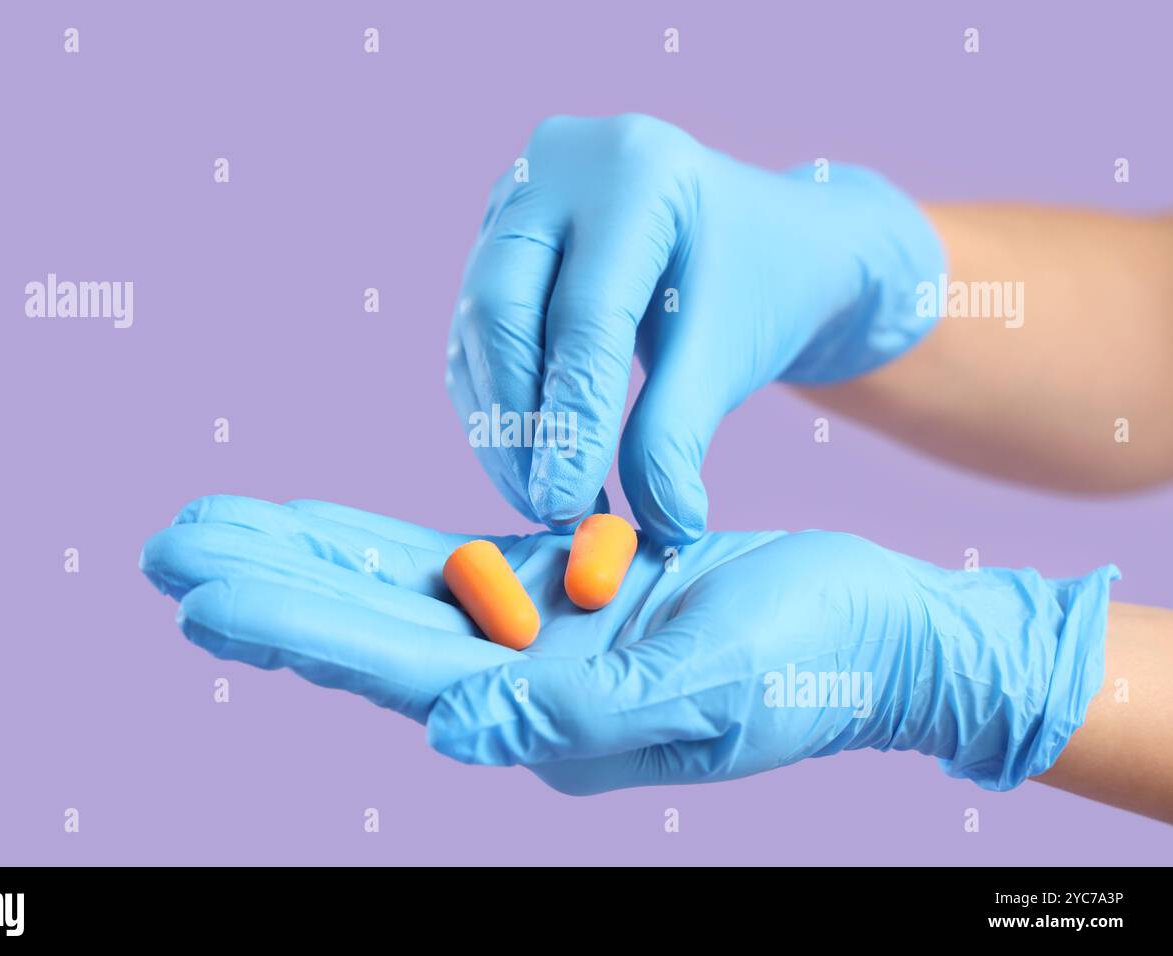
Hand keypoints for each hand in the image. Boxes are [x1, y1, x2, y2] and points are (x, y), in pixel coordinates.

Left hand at [140, 496, 1114, 795]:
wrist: (875, 631)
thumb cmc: (812, 663)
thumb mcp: (709, 690)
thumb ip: (578, 716)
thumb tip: (450, 730)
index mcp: (548, 715)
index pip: (398, 668)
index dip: (298, 627)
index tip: (198, 595)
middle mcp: (522, 682)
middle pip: (370, 628)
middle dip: (267, 586)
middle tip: (163, 550)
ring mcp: (535, 635)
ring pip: (393, 592)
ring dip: (301, 558)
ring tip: (209, 527)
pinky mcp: (559, 591)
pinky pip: (446, 563)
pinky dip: (376, 544)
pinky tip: (315, 524)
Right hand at [446, 113, 944, 542]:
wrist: (762, 243)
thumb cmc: (757, 289)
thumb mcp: (728, 356)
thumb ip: (677, 437)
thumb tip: (652, 527)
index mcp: (637, 170)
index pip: (586, 313)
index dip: (571, 416)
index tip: (565, 504)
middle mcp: (560, 165)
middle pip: (501, 307)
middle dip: (519, 422)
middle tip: (547, 508)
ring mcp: (518, 198)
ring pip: (476, 328)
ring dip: (500, 427)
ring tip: (546, 502)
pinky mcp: (495, 242)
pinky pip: (473, 336)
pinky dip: (495, 408)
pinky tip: (529, 465)